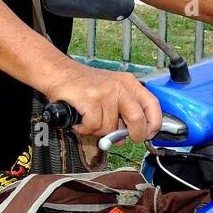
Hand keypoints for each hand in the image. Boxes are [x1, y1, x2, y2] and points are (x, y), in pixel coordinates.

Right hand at [43, 62, 162, 143]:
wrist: (58, 72)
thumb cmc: (83, 84)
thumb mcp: (110, 92)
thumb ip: (121, 113)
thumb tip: (125, 137)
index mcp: (128, 83)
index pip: (152, 104)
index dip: (154, 123)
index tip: (148, 134)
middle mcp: (119, 87)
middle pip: (137, 118)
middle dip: (133, 134)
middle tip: (123, 139)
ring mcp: (104, 93)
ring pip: (110, 127)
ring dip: (98, 131)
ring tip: (89, 121)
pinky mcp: (89, 99)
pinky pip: (93, 126)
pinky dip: (85, 129)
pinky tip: (80, 122)